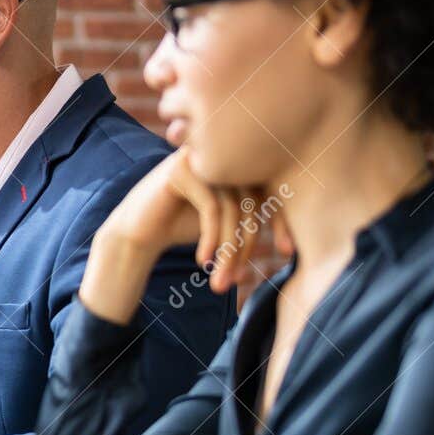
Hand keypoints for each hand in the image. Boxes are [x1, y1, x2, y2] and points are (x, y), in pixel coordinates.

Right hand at [81, 149, 282, 322]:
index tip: (286, 254)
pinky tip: (201, 262)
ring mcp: (202, 156)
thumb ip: (255, 218)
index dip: (282, 222)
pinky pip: (211, 208)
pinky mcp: (181, 168)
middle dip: (248, 246)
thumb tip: (297, 239)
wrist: (136, 233)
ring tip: (219, 281)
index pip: (273, 190)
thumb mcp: (227, 223)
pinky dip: (211, 239)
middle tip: (238, 279)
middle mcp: (223, 153)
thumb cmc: (183, 228)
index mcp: (239, 161)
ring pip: (233, 208)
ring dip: (228, 250)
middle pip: (253, 201)